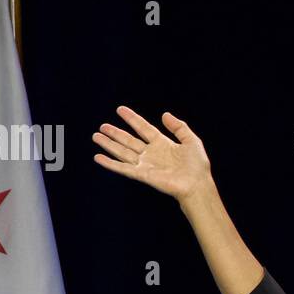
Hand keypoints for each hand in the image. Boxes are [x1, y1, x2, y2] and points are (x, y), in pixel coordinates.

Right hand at [92, 106, 211, 202]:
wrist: (196, 184)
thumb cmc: (197, 166)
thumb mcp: (191, 140)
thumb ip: (179, 126)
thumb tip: (165, 114)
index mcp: (162, 144)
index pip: (143, 128)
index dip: (132, 119)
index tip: (120, 109)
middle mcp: (151, 153)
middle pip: (129, 140)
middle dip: (115, 133)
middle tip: (102, 126)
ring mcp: (145, 164)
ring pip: (123, 152)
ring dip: (109, 145)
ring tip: (96, 136)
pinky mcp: (142, 175)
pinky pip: (123, 168)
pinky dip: (110, 163)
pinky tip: (98, 157)